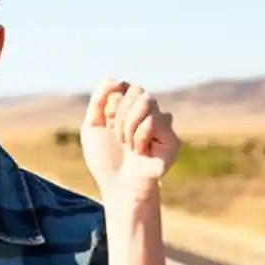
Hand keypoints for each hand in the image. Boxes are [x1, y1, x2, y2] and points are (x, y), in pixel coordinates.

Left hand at [80, 80, 180, 200]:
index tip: (107, 118)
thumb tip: (117, 79)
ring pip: (147, 100)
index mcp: (128, 107)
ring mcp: (161, 124)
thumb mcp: (91, 126)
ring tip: (129, 145)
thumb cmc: (104, 159)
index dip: (113, 101)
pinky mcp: (172, 138)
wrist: (117, 184)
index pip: (124, 85)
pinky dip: (141, 136)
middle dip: (120, 114)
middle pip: (137, 89)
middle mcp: (147, 113)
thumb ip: (99, 99)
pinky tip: (142, 152)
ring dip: (129, 126)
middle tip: (119, 137)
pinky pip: (155, 120)